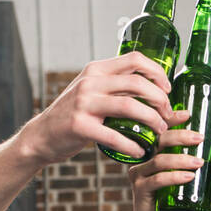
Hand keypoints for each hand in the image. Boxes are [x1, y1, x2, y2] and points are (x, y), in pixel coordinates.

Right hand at [20, 53, 175, 164]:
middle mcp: (90, 82)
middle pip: (137, 83)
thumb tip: (159, 97)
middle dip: (159, 99)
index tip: (168, 89)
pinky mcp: (80, 126)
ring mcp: (84, 103)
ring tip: (159, 131)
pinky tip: (140, 151)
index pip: (135, 59)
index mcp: (96, 70)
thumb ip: (119, 90)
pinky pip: (114, 136)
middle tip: (167, 114)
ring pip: (129, 106)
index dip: (157, 72)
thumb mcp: (93, 93)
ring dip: (151, 120)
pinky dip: (132, 145)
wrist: (42, 135)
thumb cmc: (75, 116)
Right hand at [127, 123, 204, 210]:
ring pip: (159, 161)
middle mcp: (141, 159)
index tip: (188, 114)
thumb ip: (188, 162)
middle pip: (159, 140)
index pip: (159, 130)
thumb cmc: (167, 199)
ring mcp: (138, 175)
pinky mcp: (140, 191)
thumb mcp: (177, 177)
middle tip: (200, 138)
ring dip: (182, 160)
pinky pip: (158, 181)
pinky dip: (174, 177)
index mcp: (150, 151)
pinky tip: (188, 177)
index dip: (172, 119)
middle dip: (181, 137)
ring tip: (200, 162)